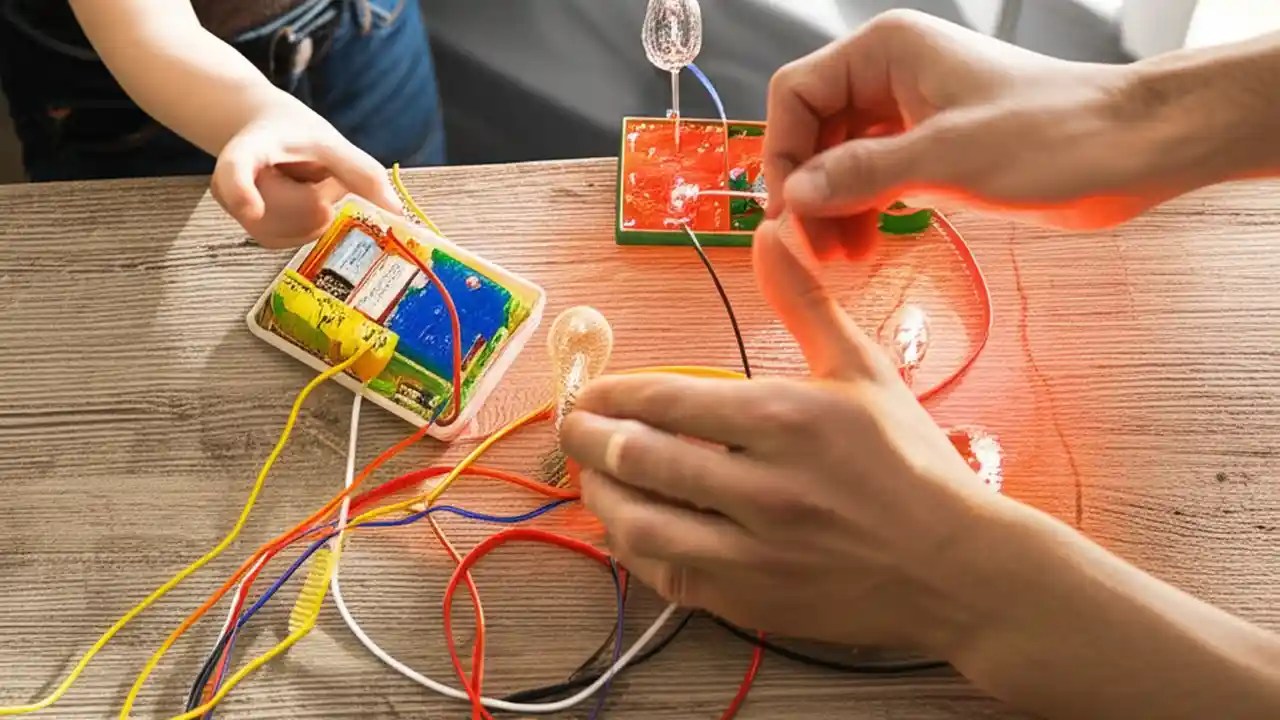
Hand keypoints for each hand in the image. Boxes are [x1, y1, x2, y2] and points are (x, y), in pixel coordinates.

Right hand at [210, 104, 401, 247]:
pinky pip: (300, 241)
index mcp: (244, 152)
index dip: (240, 192)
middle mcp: (230, 189)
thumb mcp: (327, 140)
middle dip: (324, 196)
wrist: (260, 132)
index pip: (233, 172)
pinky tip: (303, 201)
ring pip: (303, 231)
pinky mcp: (257, 234)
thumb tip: (397, 210)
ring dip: (321, 211)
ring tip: (304, 183)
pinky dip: (314, 224)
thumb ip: (361, 171)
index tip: (251, 210)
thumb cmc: (292, 133)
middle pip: (299, 212)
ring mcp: (241, 216)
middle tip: (313, 172)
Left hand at [561, 216, 1012, 652]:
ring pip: (641, 524)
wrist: (959, 567)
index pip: (665, 400)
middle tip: (572, 429)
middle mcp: (763, 485)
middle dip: (588, 439)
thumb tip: (769, 231)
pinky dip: (634, 550)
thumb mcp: (863, 369)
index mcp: (785, 419)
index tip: (589, 390)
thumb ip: (805, 302)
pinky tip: (629, 529)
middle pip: (639, 459)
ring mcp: (755, 550)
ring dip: (601, 497)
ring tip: (590, 478)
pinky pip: (667, 575)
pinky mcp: (752, 601)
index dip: (611, 393)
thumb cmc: (912, 463)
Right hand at [765, 10, 1204, 259]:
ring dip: (831, 207)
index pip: (797, 96)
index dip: (782, 154)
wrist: (1127, 149)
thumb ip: (861, 175)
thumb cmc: (1054, 134)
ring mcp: (909, 112)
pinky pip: (871, 177)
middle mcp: (890, 75)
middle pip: (812, 131)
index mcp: (887, 52)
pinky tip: (866, 244)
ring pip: (838, 160)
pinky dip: (861, 210)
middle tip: (814, 248)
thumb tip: (793, 197)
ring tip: (843, 257)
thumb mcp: (946, 157)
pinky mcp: (930, 148)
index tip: (788, 212)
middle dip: (808, 189)